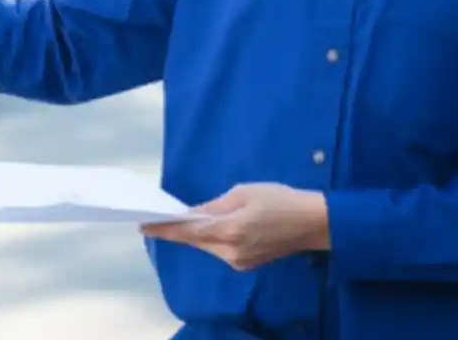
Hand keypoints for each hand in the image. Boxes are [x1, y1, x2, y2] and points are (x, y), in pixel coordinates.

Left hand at [139, 183, 328, 271]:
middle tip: (157, 218)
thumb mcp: (243, 193)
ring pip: (207, 246)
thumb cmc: (280, 200)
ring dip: (195, 234)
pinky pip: (220, 250)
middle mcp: (232, 251)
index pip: (188, 232)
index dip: (164, 229)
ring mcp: (240, 261)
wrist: (314, 223)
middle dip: (177, 230)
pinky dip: (211, 239)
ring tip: (179, 220)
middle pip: (195, 241)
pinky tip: (206, 227)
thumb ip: (213, 205)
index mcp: (230, 230)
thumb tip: (191, 213)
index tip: (143, 225)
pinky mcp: (247, 264)